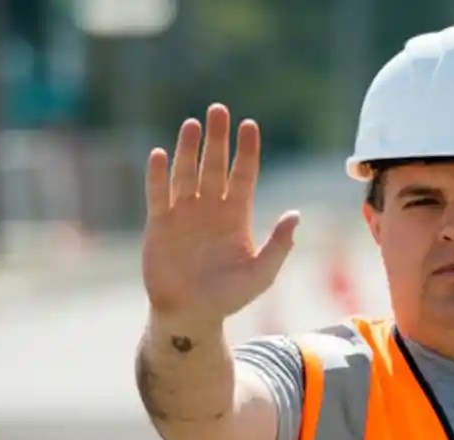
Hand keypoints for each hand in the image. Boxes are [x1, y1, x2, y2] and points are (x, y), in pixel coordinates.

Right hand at [142, 104, 298, 323]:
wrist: (191, 315)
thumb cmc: (228, 298)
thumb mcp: (261, 274)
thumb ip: (279, 245)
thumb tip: (296, 215)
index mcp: (236, 216)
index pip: (243, 175)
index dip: (246, 151)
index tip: (249, 125)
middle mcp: (210, 209)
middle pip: (215, 166)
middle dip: (217, 139)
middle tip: (218, 110)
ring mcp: (184, 214)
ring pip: (186, 172)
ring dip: (188, 149)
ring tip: (192, 124)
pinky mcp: (159, 224)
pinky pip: (158, 193)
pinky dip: (157, 175)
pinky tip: (159, 153)